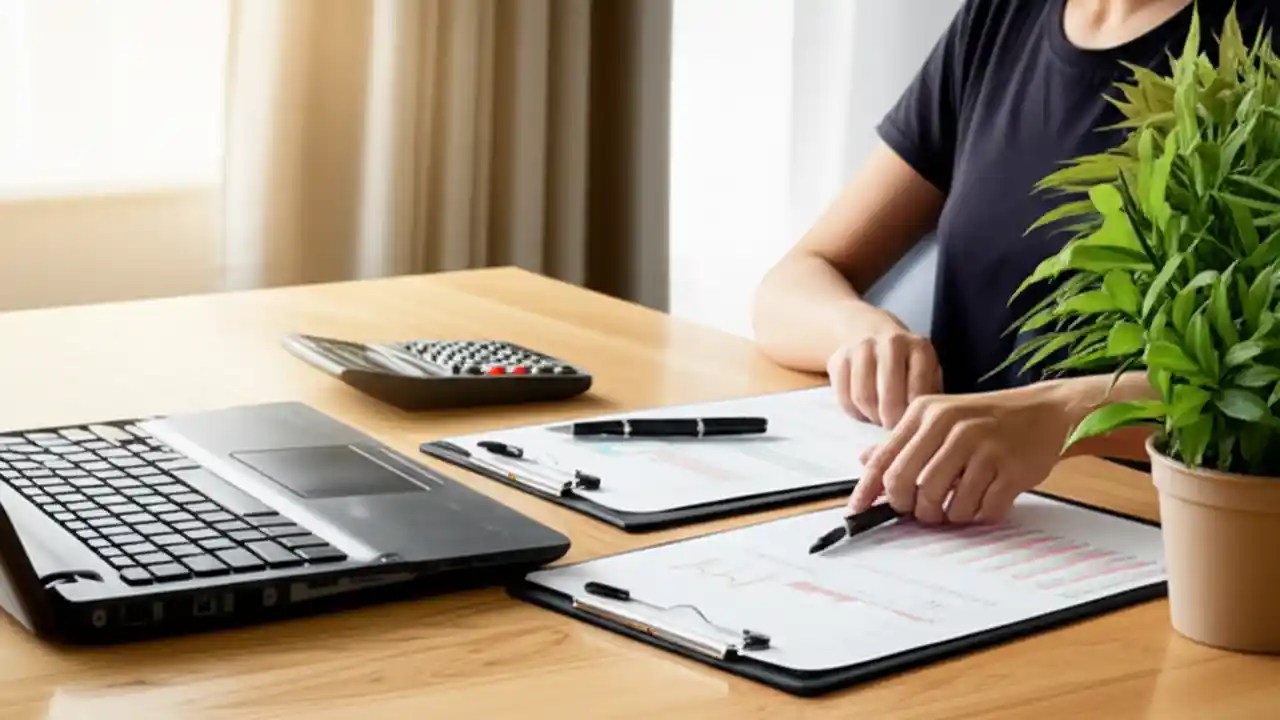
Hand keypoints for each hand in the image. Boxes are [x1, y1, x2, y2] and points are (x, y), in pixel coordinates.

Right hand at [826, 312, 941, 427]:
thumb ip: (930, 395)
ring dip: (871, 416)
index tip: (911, 423)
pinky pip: (843, 397)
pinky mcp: (838, 358)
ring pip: (863, 398)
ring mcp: (861, 348)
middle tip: (893, 427)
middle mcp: (891, 343)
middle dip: (890, 421)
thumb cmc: (906, 364)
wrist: (870, 331)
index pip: (917, 391)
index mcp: (919, 347)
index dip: (913, 415)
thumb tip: (923, 425)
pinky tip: (864, 410)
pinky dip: (854, 411)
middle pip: (889, 397)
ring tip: (879, 417)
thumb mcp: (928, 372)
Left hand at [848, 382, 1074, 524]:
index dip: (867, 491)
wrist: (1045, 411)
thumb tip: (864, 460)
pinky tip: (984, 500)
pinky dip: (979, 514)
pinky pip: (981, 510)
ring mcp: (982, 447)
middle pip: (907, 485)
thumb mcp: (940, 417)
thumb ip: (904, 441)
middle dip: (910, 508)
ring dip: (948, 515)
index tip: (856, 512)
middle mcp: (951, 426)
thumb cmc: (987, 419)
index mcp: (926, 412)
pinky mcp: (1010, 469)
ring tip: (958, 503)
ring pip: (944, 504)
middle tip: (921, 510)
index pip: (884, 460)